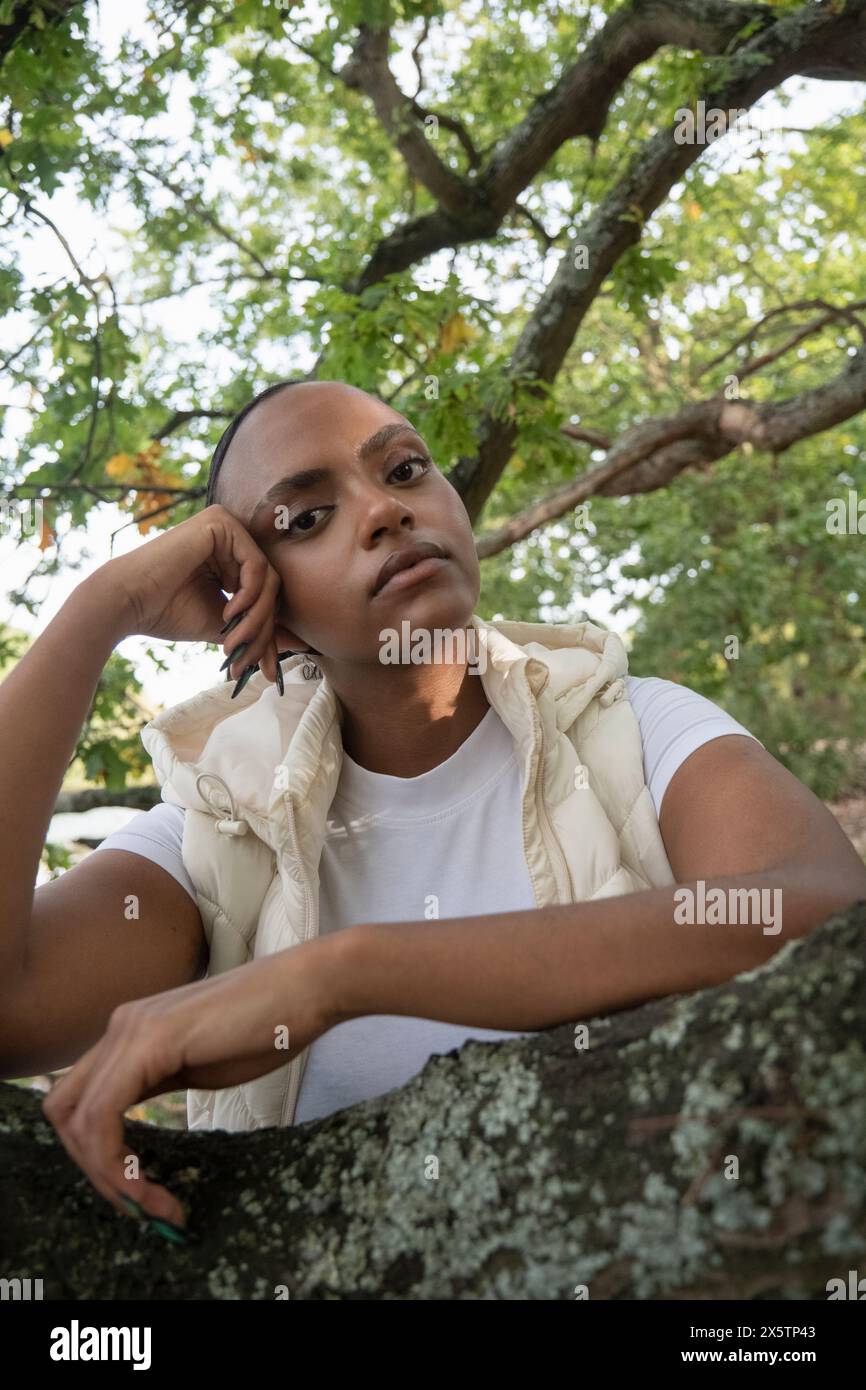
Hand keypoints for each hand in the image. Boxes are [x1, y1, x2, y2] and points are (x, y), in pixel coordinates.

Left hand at [40, 940, 338, 1231]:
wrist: (308, 988)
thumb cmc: (270, 1026)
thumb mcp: (200, 1064)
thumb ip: (160, 1083)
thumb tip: (132, 1126)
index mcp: (131, 1031)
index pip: (79, 1101)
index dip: (96, 1154)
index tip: (138, 1191)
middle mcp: (120, 1025)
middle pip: (63, 1112)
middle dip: (92, 1170)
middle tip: (138, 1206)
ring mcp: (131, 1030)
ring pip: (78, 1121)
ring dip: (108, 1178)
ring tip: (153, 1207)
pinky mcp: (150, 1043)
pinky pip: (103, 1117)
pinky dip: (118, 1163)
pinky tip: (153, 1188)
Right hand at [88, 503, 296, 683]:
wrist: (127, 603)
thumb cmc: (167, 613)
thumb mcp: (226, 627)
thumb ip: (259, 630)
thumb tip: (299, 644)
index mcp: (230, 558)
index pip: (267, 594)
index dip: (269, 633)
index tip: (268, 670)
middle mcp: (231, 538)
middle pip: (272, 587)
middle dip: (264, 630)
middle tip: (248, 659)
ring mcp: (227, 526)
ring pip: (268, 578)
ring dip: (257, 618)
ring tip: (235, 641)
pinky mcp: (220, 523)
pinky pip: (256, 565)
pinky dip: (250, 596)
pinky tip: (229, 613)